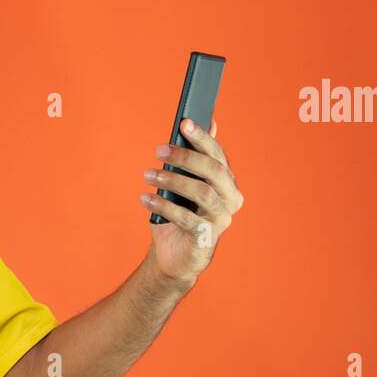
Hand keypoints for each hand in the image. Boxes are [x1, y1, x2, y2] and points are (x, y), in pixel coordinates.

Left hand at [139, 118, 243, 289]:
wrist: (173, 254)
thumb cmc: (179, 214)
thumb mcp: (185, 184)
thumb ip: (195, 158)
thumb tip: (211, 122)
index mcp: (227, 182)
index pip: (218, 155)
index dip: (202, 138)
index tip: (184, 123)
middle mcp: (230, 199)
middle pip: (213, 171)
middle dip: (185, 157)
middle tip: (159, 150)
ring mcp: (221, 219)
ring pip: (202, 192)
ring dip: (172, 180)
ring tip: (148, 175)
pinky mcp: (206, 238)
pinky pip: (186, 218)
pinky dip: (163, 206)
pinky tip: (146, 199)